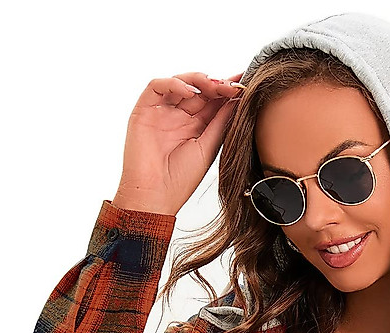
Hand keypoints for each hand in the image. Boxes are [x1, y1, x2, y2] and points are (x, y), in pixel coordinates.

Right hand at [115, 71, 244, 215]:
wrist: (154, 196)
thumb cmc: (180, 181)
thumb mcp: (209, 148)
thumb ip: (221, 122)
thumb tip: (238, 100)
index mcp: (196, 128)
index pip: (213, 102)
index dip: (228, 91)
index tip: (245, 84)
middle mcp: (179, 117)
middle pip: (199, 89)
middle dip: (216, 84)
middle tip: (232, 85)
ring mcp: (162, 112)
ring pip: (180, 82)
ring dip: (198, 80)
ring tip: (214, 86)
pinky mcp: (144, 110)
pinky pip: (157, 86)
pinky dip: (173, 83)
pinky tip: (189, 91)